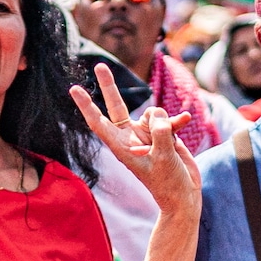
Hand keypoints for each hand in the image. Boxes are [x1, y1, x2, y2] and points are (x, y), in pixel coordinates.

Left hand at [71, 65, 198, 223]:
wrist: (184, 195)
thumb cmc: (168, 183)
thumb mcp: (163, 158)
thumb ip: (161, 132)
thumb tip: (159, 114)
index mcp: (122, 147)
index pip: (99, 123)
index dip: (87, 106)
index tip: (74, 89)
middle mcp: (131, 138)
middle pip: (116, 106)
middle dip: (109, 86)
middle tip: (99, 65)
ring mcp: (147, 135)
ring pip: (153, 113)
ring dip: (164, 120)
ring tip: (171, 143)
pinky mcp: (163, 134)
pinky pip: (168, 118)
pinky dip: (177, 120)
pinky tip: (186, 120)